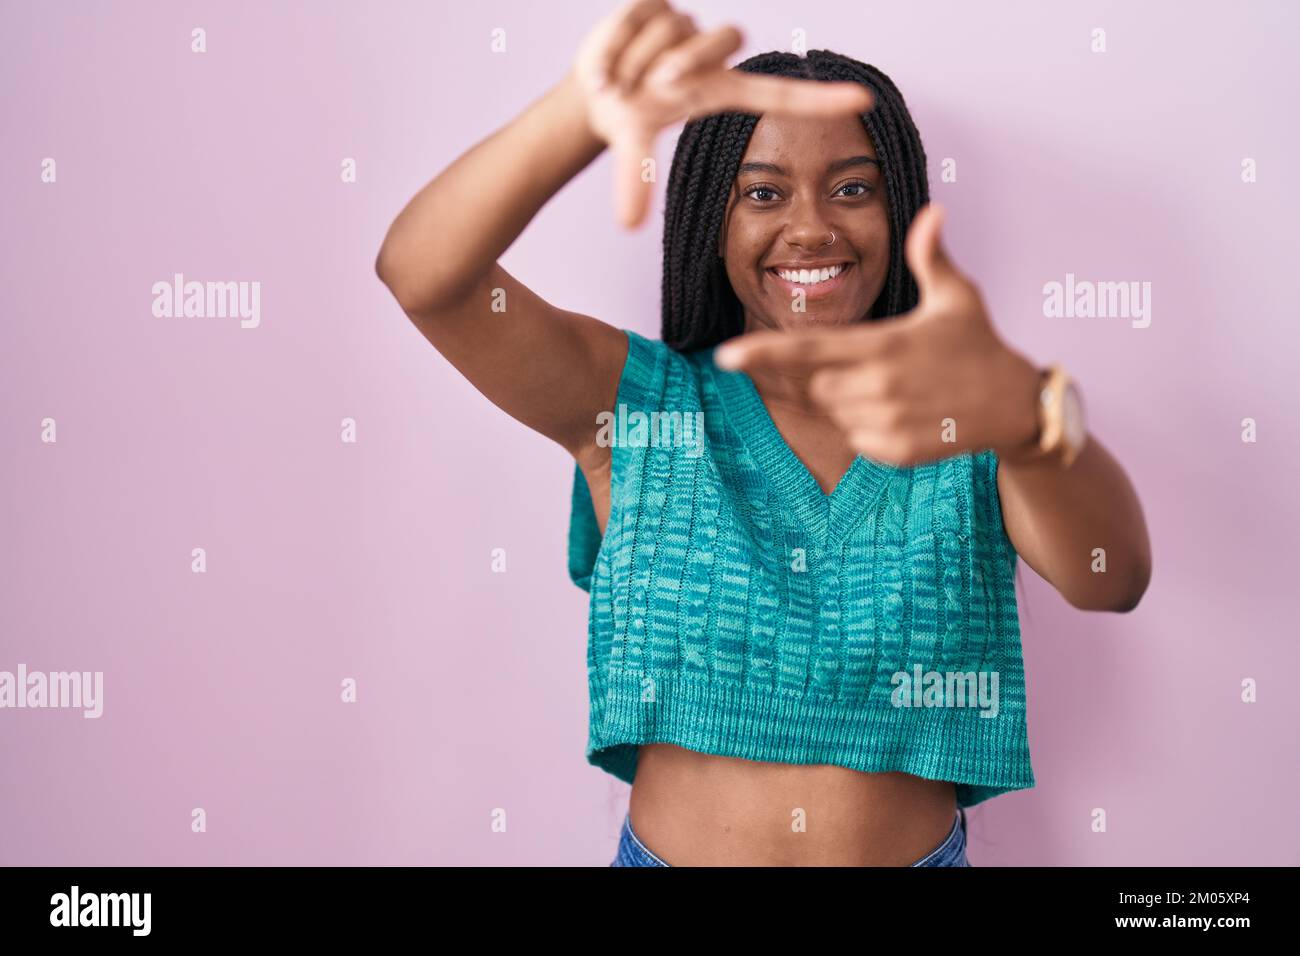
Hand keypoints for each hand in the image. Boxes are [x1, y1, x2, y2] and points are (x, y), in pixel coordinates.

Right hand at [570, 0, 873, 227]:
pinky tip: (608, 61)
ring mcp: (688, 24)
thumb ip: (633, 180)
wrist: (592, 86)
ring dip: (636, 60)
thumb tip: (628, 226)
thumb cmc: (627, 113)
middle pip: (719, 41)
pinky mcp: (657, 0)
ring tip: (620, 80)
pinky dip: (614, 44)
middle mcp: (713, 55)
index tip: (864, 100)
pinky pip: (639, 14)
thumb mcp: (632, 144)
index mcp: (722, 91)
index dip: (820, 100)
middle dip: (679, 63)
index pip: (780, 94)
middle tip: (651, 85)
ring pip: (673, 30)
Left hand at [714, 203, 1043, 467]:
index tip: (724, 356)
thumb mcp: (958, 297)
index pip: (808, 350)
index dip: (763, 353)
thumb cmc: (980, 344)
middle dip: (824, 374)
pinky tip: (899, 411)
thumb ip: (932, 257)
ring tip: (892, 387)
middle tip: (868, 364)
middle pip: (814, 384)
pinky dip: (864, 426)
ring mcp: (887, 423)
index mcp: (885, 345)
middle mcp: (880, 387)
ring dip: (846, 400)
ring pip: (833, 412)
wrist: (1015, 406)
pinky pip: (854, 438)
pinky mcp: (894, 452)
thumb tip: (932, 210)